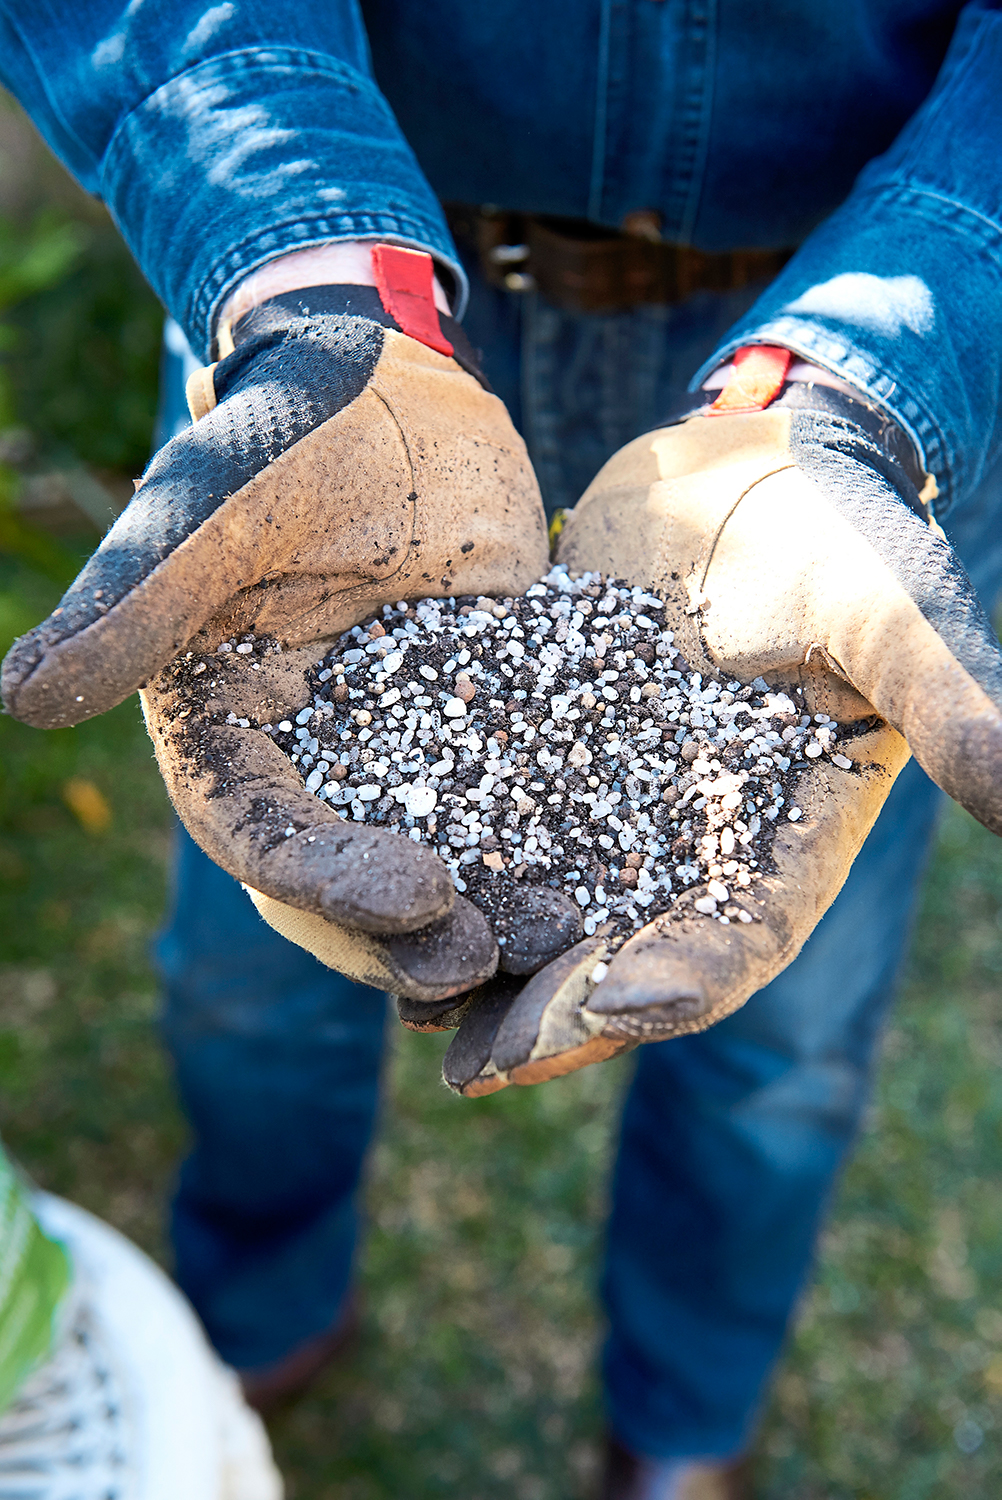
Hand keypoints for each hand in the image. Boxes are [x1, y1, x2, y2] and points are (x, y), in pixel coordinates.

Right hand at [3, 253, 548, 991]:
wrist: (394, 376)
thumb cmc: (288, 422)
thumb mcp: (218, 504)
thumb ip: (139, 599)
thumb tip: (23, 697)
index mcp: (224, 727)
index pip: (261, 833)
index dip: (328, 880)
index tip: (417, 898)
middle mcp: (305, 761)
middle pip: (343, 883)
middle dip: (405, 936)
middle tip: (483, 965)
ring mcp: (397, 751)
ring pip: (431, 861)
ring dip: (483, 919)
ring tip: (553, 956)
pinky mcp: (478, 726)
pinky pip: (511, 803)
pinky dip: (547, 852)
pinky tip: (606, 889)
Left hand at [435, 379, 1001, 1093]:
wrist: (748, 466)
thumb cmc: (838, 532)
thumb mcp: (890, 610)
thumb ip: (946, 695)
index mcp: (777, 842)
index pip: (735, 941)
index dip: (682, 982)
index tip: (617, 1004)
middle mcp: (684, 846)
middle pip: (618, 957)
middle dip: (552, 1015)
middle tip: (475, 1065)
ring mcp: (606, 805)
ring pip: (538, 909)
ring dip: (481, 968)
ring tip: (410, 1009)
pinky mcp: (540, 751)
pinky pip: (484, 820)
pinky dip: (439, 862)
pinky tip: (372, 892)